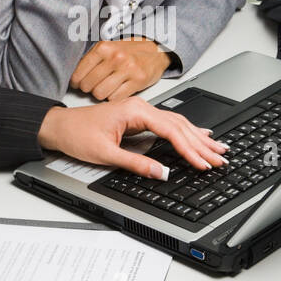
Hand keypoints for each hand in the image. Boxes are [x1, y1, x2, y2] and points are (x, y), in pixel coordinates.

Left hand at [37, 98, 227, 179]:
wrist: (59, 126)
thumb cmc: (76, 134)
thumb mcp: (106, 154)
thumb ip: (136, 163)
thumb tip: (161, 172)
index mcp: (136, 111)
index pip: (172, 131)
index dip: (190, 149)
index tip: (204, 162)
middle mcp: (141, 107)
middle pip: (180, 126)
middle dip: (202, 144)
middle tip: (221, 158)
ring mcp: (141, 111)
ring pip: (177, 124)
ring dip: (198, 137)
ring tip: (218, 148)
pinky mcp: (139, 117)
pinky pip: (169, 124)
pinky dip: (186, 132)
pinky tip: (198, 135)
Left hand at [70, 37, 170, 100]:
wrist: (156, 49)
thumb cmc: (130, 50)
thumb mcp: (108, 47)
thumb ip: (92, 59)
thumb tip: (75, 77)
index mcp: (104, 47)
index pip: (79, 72)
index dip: (76, 82)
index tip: (77, 84)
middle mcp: (115, 57)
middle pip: (89, 85)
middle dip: (88, 89)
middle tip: (92, 87)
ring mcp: (127, 69)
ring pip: (100, 94)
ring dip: (101, 94)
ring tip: (105, 88)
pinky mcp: (138, 81)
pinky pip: (115, 98)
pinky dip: (113, 97)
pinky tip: (116, 91)